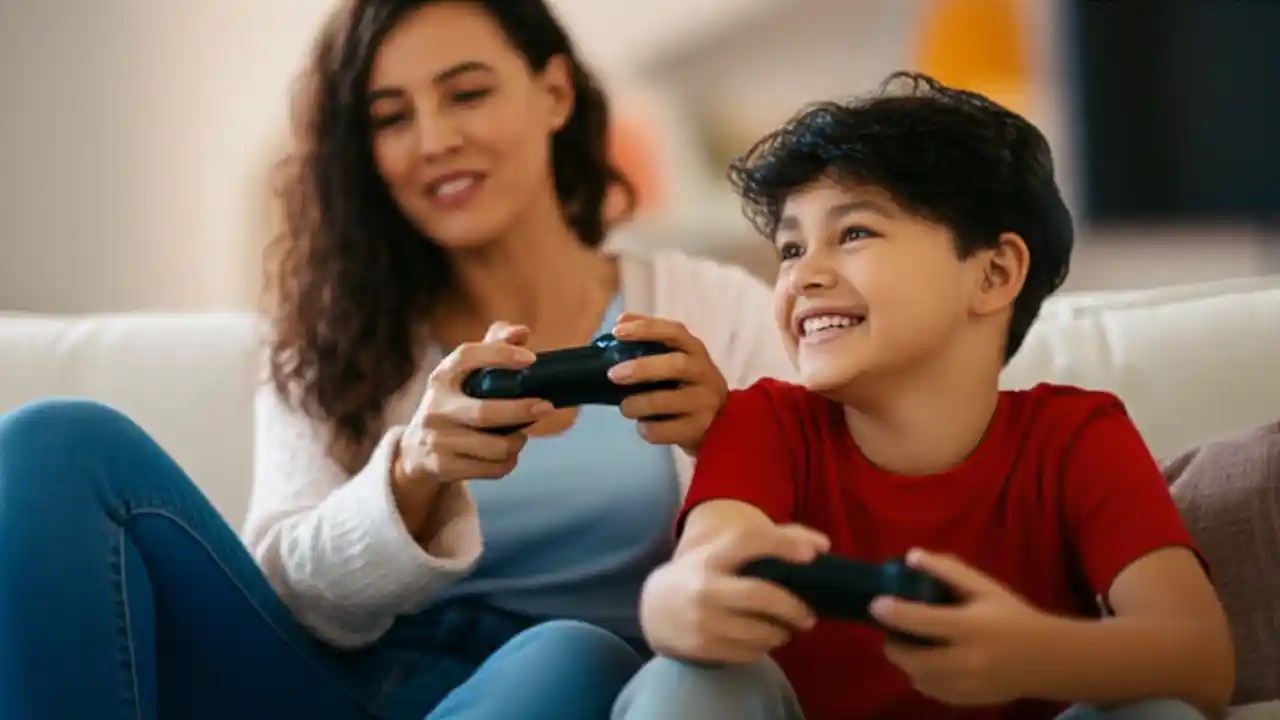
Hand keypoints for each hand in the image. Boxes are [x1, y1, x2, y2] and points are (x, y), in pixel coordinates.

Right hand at [394, 322, 554, 523]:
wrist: (416, 452)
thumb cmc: (454, 405)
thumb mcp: (464, 376)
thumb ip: (493, 348)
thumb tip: (522, 332)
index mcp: (442, 377)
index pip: (467, 356)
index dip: (499, 354)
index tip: (531, 358)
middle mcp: (435, 407)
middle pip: (485, 413)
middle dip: (521, 411)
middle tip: (547, 406)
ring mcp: (437, 440)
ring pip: (495, 447)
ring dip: (517, 442)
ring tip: (520, 435)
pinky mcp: (444, 467)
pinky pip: (492, 468)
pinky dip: (508, 462)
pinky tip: (506, 454)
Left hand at [607, 313, 728, 454]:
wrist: (718, 420)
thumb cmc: (685, 383)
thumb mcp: (674, 358)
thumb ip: (650, 340)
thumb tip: (621, 322)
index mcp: (695, 350)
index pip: (674, 331)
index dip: (646, 329)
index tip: (618, 330)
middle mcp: (705, 372)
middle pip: (676, 365)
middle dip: (642, 368)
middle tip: (613, 375)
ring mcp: (705, 402)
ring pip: (670, 401)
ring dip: (640, 404)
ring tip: (625, 407)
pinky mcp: (701, 428)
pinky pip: (670, 430)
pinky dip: (649, 429)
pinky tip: (642, 426)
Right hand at [640, 523, 830, 664]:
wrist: (654, 607)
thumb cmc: (704, 572)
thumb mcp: (726, 551)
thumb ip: (773, 540)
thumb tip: (824, 546)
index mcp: (712, 555)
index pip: (748, 541)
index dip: (782, 544)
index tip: (812, 556)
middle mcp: (705, 585)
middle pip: (760, 595)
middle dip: (793, 607)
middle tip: (808, 616)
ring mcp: (702, 619)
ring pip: (759, 631)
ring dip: (781, 632)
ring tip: (785, 629)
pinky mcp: (702, 646)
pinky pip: (748, 652)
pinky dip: (763, 648)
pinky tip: (762, 640)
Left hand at [870, 549, 1055, 706]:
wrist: (1048, 659)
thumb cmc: (1013, 616)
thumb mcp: (984, 588)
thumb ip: (948, 570)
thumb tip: (910, 556)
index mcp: (971, 627)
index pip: (921, 621)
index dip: (893, 612)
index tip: (875, 604)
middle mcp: (968, 660)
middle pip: (913, 659)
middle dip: (894, 644)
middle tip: (891, 630)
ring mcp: (968, 686)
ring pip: (919, 678)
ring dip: (906, 662)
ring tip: (910, 644)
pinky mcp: (968, 701)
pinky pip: (932, 692)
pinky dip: (923, 677)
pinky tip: (930, 662)